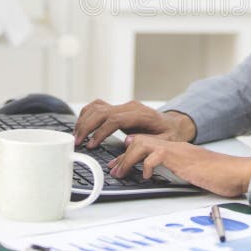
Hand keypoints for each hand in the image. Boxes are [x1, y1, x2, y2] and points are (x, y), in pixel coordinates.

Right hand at [74, 99, 195, 147]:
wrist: (174, 124)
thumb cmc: (170, 134)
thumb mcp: (164, 142)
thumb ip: (148, 143)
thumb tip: (126, 143)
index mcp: (142, 114)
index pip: (115, 119)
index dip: (101, 131)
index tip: (92, 144)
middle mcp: (130, 107)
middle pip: (102, 111)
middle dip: (87, 126)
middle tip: (78, 142)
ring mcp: (124, 106)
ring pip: (97, 107)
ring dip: (84, 120)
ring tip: (77, 136)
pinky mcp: (118, 108)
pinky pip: (98, 107)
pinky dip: (87, 115)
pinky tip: (82, 127)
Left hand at [108, 134, 250, 197]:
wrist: (237, 172)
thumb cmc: (219, 174)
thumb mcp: (191, 171)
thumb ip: (177, 169)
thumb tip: (160, 175)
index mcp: (175, 149)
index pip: (146, 142)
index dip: (128, 152)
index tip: (118, 164)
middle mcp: (174, 146)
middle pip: (140, 139)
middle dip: (123, 155)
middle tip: (114, 170)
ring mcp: (178, 150)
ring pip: (143, 143)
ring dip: (128, 158)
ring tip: (122, 172)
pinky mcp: (182, 158)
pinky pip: (157, 155)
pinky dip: (147, 164)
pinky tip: (147, 175)